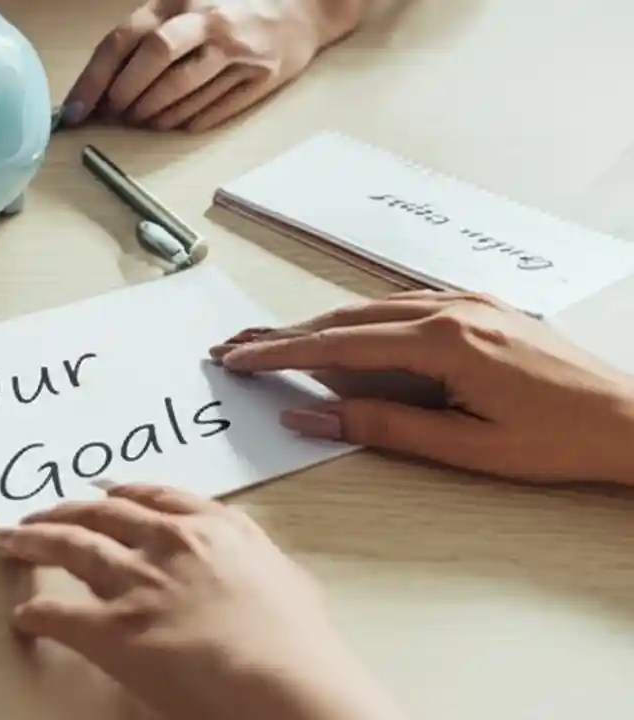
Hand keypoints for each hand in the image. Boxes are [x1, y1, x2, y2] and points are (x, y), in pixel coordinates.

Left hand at [0, 484, 404, 719]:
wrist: (286, 682)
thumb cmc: (299, 643)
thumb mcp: (287, 578)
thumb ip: (255, 556)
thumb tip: (246, 560)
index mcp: (212, 529)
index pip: (154, 498)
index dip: (121, 494)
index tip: (101, 492)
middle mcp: (168, 544)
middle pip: (100, 515)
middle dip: (64, 511)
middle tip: (39, 512)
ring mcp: (137, 582)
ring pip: (69, 546)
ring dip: (33, 540)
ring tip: (11, 539)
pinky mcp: (112, 628)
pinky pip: (58, 614)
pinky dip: (36, 613)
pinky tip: (23, 616)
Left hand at [60, 0, 366, 131]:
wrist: (303, 7)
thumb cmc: (229, 9)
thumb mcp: (185, 4)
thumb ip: (145, 35)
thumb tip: (100, 87)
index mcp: (179, 0)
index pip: (124, 39)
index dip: (93, 79)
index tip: (75, 111)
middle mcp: (209, 20)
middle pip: (154, 58)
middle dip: (126, 95)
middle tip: (116, 114)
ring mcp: (237, 49)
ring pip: (182, 91)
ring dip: (152, 114)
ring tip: (142, 120)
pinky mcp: (260, 76)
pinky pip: (212, 110)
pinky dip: (185, 122)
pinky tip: (173, 122)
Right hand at [211, 291, 633, 483]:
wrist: (633, 420)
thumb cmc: (560, 441)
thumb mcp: (465, 447)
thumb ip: (383, 425)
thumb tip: (312, 416)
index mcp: (445, 342)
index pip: (338, 346)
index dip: (280, 353)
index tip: (237, 357)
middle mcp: (452, 309)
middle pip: (346, 319)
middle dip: (285, 334)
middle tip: (236, 346)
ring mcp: (468, 302)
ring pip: (372, 308)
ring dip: (320, 326)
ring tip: (276, 341)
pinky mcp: (482, 308)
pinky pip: (404, 305)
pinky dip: (363, 321)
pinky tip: (347, 333)